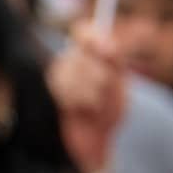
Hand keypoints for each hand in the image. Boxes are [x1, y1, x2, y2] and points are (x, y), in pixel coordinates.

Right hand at [47, 22, 128, 172]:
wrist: (97, 140)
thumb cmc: (110, 110)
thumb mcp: (121, 84)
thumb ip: (116, 60)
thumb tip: (108, 41)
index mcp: (89, 52)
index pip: (83, 31)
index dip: (93, 38)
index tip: (108, 53)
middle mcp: (71, 59)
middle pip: (81, 54)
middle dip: (99, 76)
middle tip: (106, 90)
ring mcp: (59, 75)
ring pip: (73, 73)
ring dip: (91, 92)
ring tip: (95, 105)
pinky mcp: (52, 92)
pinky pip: (64, 90)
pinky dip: (79, 103)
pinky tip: (83, 110)